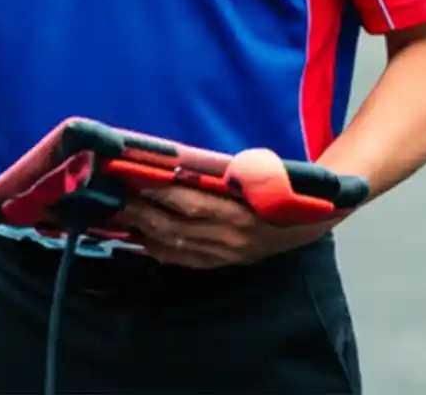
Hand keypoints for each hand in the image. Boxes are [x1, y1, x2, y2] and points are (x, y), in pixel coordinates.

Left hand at [116, 186, 334, 268]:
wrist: (313, 219)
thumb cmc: (280, 185)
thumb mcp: (257, 170)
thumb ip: (221, 170)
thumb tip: (176, 162)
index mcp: (239, 211)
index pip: (188, 202)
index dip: (156, 192)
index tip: (130, 177)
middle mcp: (230, 237)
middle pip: (173, 226)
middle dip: (139, 211)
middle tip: (112, 195)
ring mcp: (226, 253)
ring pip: (174, 244)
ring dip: (143, 230)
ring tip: (118, 214)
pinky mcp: (224, 263)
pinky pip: (184, 260)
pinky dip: (159, 250)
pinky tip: (140, 239)